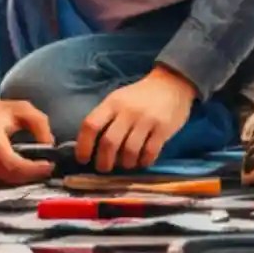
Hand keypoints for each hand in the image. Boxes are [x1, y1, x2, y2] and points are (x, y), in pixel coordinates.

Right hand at [0, 95, 54, 185]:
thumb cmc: (0, 111)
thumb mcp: (24, 109)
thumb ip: (40, 125)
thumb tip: (49, 146)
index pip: (11, 162)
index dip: (31, 168)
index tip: (48, 165)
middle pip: (10, 176)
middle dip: (32, 175)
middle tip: (48, 168)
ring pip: (6, 182)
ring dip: (25, 179)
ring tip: (39, 169)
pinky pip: (2, 183)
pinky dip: (17, 181)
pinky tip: (27, 171)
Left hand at [75, 65, 195, 172]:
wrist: (171, 84)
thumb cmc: (139, 96)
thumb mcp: (118, 99)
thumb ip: (105, 118)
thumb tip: (91, 145)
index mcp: (112, 103)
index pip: (91, 125)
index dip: (83, 145)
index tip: (82, 159)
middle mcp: (127, 112)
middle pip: (109, 142)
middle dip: (104, 161)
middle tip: (103, 168)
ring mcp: (146, 120)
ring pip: (129, 151)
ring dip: (125, 164)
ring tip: (124, 165)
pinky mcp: (163, 129)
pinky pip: (150, 153)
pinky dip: (143, 162)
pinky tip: (141, 162)